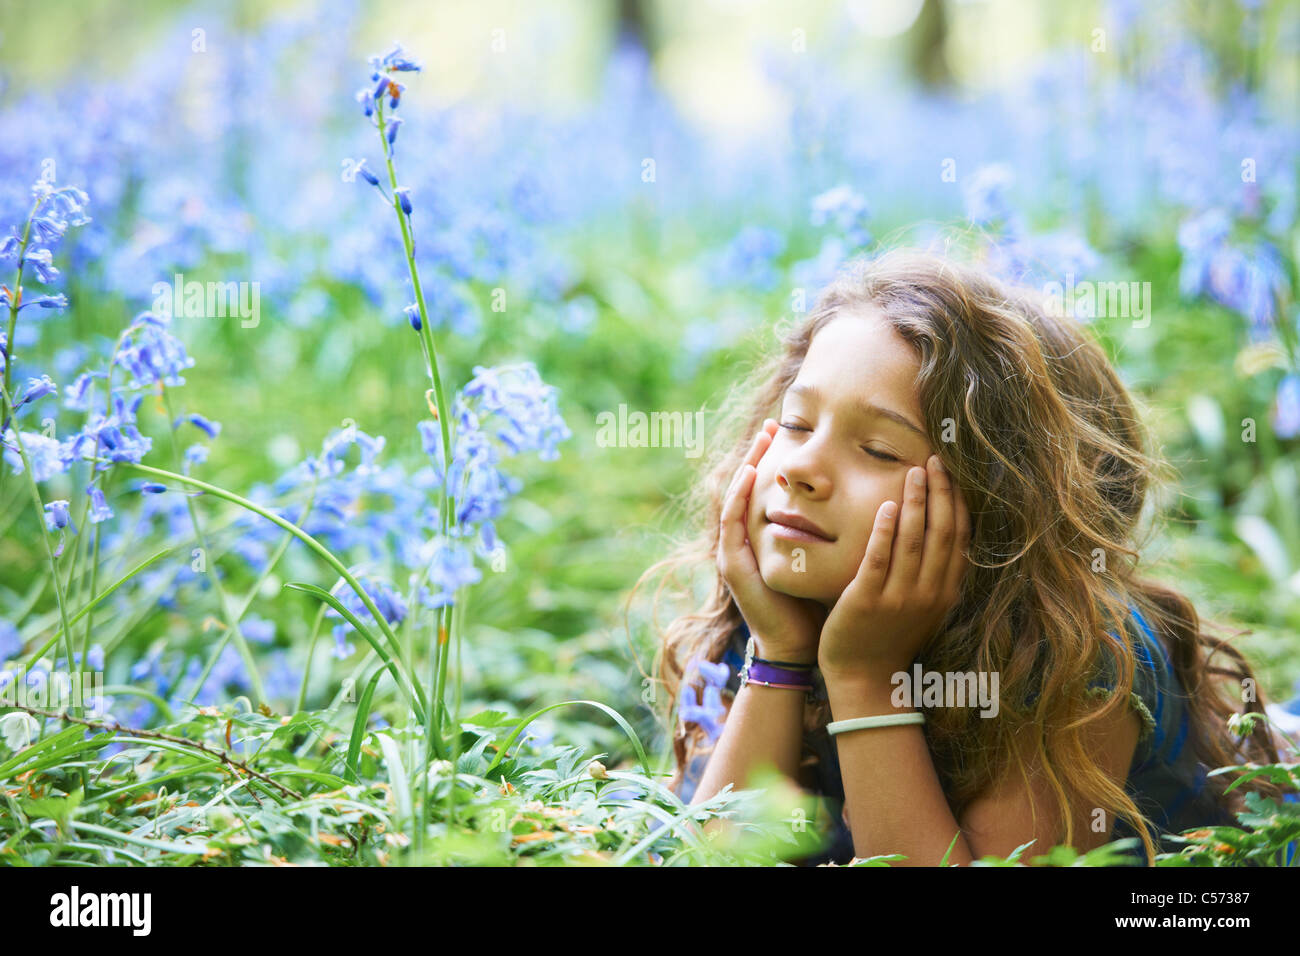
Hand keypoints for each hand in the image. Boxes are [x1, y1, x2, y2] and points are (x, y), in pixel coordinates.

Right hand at [717, 419, 827, 662]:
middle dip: (758, 456)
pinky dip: (736, 496)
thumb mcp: (823, 559)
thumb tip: (864, 503)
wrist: (798, 647)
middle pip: (748, 489)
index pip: (768, 492)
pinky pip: (730, 522)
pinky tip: (747, 473)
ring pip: (736, 499)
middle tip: (772, 424)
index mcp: (768, 540)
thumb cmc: (816, 605)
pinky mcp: (732, 565)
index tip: (793, 433)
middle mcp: (747, 543)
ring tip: (760, 440)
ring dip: (746, 467)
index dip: (777, 463)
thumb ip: (832, 533)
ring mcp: (735, 553)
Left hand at [818, 454, 970, 684]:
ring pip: (913, 541)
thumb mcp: (923, 606)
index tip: (953, 474)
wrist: (864, 678)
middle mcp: (928, 593)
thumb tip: (940, 529)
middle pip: (942, 533)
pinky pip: (879, 558)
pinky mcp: (866, 600)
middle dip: (940, 493)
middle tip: (935, 460)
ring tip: (914, 472)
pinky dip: (884, 530)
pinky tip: (884, 505)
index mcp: (945, 592)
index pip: (959, 538)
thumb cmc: (890, 637)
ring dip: (915, 502)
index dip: (958, 503)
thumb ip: (933, 572)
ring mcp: (899, 598)